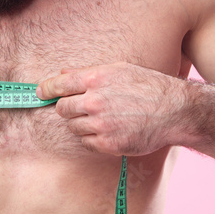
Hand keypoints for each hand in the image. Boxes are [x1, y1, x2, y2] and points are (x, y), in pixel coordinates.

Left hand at [36, 62, 186, 155]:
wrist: (173, 110)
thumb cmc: (148, 86)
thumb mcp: (119, 69)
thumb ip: (88, 72)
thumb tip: (62, 73)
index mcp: (96, 78)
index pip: (58, 84)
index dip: (46, 89)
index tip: (41, 93)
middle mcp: (95, 101)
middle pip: (62, 108)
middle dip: (67, 108)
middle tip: (81, 108)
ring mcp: (100, 124)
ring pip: (73, 127)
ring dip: (81, 124)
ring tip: (102, 118)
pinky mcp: (108, 144)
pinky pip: (86, 142)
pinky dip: (92, 138)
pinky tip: (108, 130)